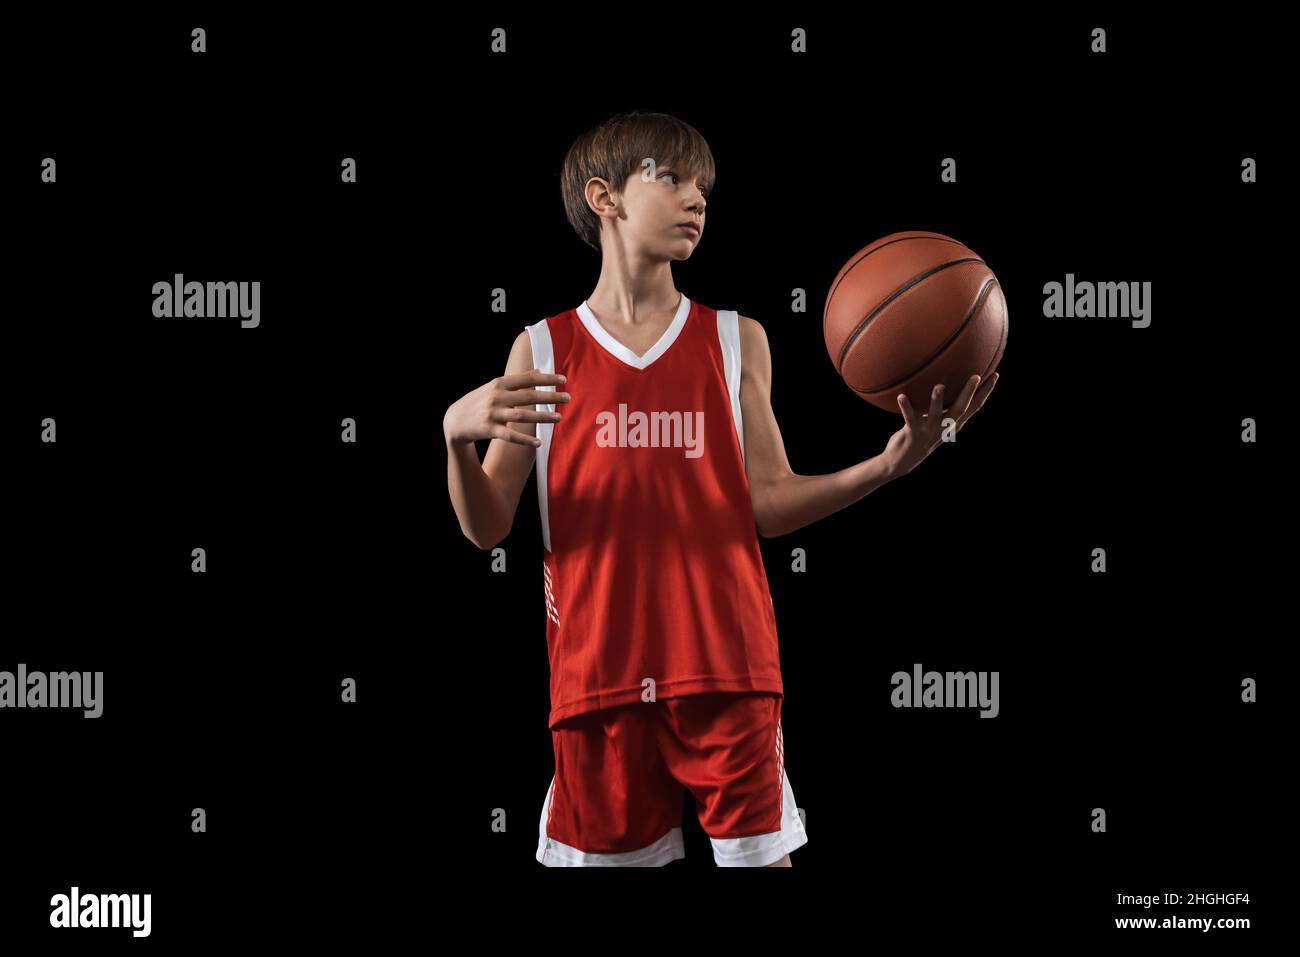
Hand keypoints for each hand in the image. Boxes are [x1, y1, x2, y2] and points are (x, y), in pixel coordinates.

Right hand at [443, 369, 570, 448]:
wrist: (454, 420)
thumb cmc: (478, 401)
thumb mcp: (494, 387)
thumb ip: (516, 380)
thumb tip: (537, 370)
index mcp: (499, 384)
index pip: (527, 379)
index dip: (546, 379)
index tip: (563, 380)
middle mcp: (496, 396)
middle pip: (528, 396)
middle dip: (550, 397)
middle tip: (568, 398)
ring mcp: (492, 413)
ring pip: (522, 415)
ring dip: (542, 417)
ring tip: (559, 418)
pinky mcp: (489, 430)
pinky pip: (510, 435)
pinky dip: (525, 440)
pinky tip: (539, 443)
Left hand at [882, 372, 998, 477]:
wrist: (902, 460)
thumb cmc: (920, 435)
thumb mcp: (937, 422)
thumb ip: (943, 407)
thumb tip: (946, 382)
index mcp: (953, 424)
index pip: (974, 406)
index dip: (985, 392)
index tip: (995, 375)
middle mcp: (945, 427)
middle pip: (961, 409)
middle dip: (969, 392)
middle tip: (976, 376)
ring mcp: (930, 431)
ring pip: (936, 415)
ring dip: (937, 400)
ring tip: (939, 386)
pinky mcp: (913, 433)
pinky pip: (910, 418)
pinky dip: (906, 407)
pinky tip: (901, 396)